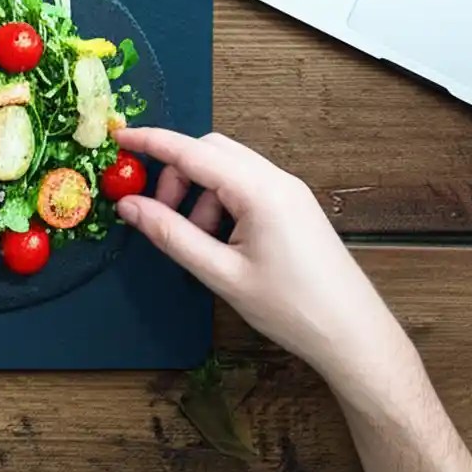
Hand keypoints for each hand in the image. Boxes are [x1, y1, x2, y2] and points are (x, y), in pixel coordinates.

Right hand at [112, 128, 407, 385]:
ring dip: (198, 194)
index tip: (120, 138)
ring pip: (228, 170)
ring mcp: (289, 192)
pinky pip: (246, 188)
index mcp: (260, 191)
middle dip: (176, 174)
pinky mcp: (294, 207)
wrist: (351, 333)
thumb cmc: (291, 308)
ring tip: (195, 242)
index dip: (152, 142)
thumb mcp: (221, 273)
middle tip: (157, 214)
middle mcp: (277, 180)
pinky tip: (218, 243)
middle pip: (211, 152)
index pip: (193, 152)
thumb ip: (171, 234)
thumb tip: (130, 206)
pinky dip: (220, 204)